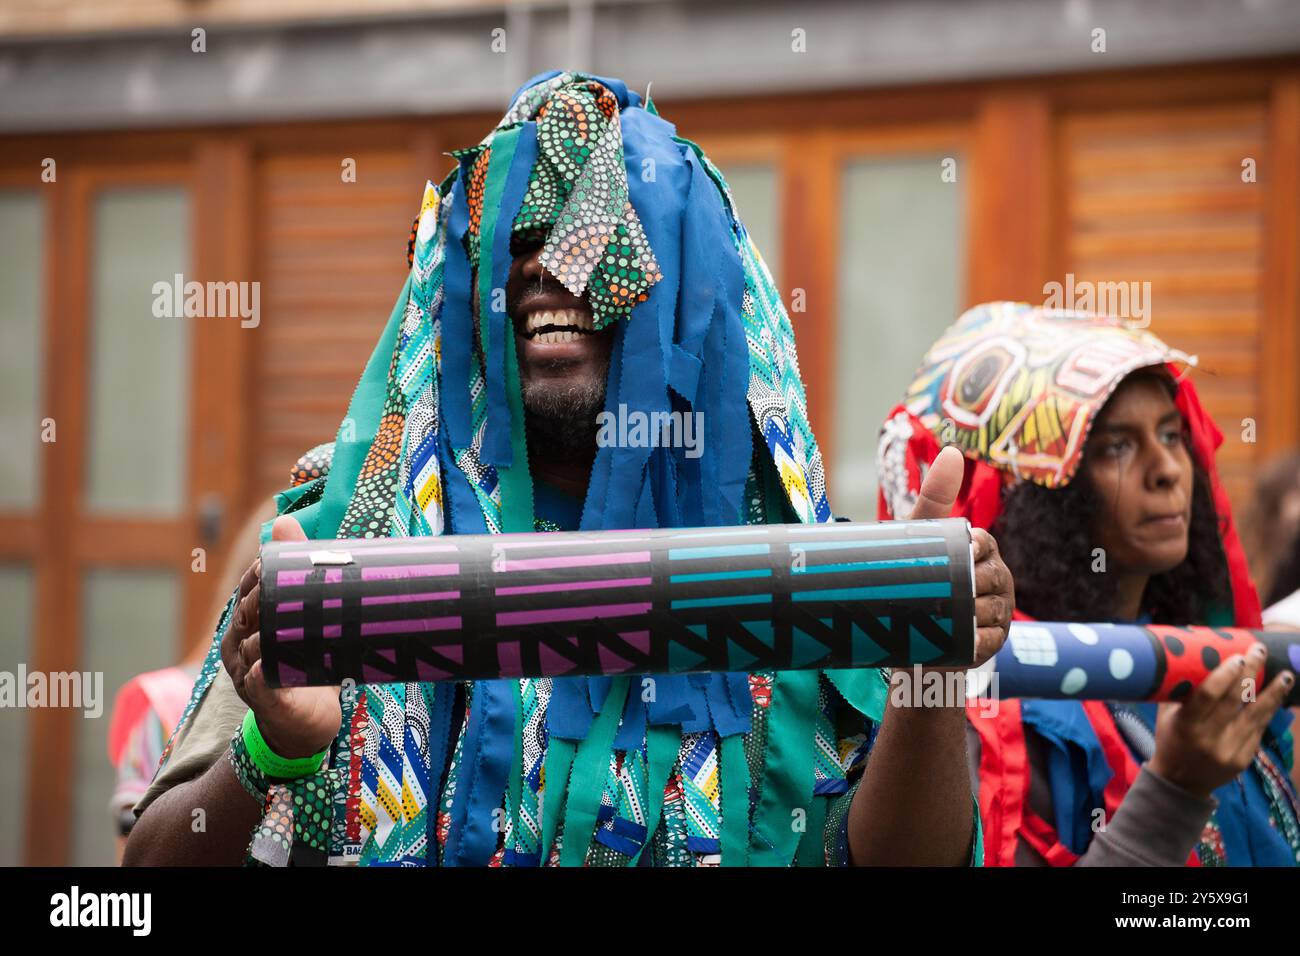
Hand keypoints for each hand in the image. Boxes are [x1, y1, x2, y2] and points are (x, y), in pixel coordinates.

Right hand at [221, 514, 341, 758]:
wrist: (304, 725)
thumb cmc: (302, 665)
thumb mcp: (301, 618)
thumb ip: (295, 573)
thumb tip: (284, 520)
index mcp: (246, 624)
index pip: (248, 588)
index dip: (260, 572)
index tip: (277, 557)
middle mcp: (240, 647)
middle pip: (249, 613)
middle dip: (264, 597)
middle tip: (288, 583)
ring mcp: (248, 675)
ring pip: (252, 646)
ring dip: (267, 633)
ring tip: (286, 620)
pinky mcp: (266, 701)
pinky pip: (259, 684)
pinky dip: (261, 674)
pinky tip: (263, 665)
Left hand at [908, 445, 1013, 666]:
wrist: (906, 629)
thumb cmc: (917, 572)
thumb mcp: (922, 537)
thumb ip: (934, 497)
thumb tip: (953, 450)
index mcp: (983, 551)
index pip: (984, 543)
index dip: (971, 549)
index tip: (957, 554)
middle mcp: (997, 579)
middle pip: (990, 579)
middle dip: (966, 585)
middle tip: (939, 591)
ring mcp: (998, 612)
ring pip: (991, 610)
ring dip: (968, 615)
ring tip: (942, 617)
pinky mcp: (991, 642)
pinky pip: (989, 641)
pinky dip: (974, 643)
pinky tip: (958, 642)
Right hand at [1147, 643, 1294, 798]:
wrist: (1180, 782)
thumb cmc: (1170, 740)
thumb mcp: (1165, 716)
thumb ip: (1180, 692)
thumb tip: (1192, 658)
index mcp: (1185, 724)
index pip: (1209, 695)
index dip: (1226, 675)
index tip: (1238, 657)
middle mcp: (1208, 738)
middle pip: (1235, 701)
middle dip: (1251, 674)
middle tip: (1260, 652)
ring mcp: (1228, 750)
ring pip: (1255, 716)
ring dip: (1273, 694)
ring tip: (1286, 675)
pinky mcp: (1243, 760)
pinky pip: (1258, 731)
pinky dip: (1269, 712)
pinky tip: (1278, 697)